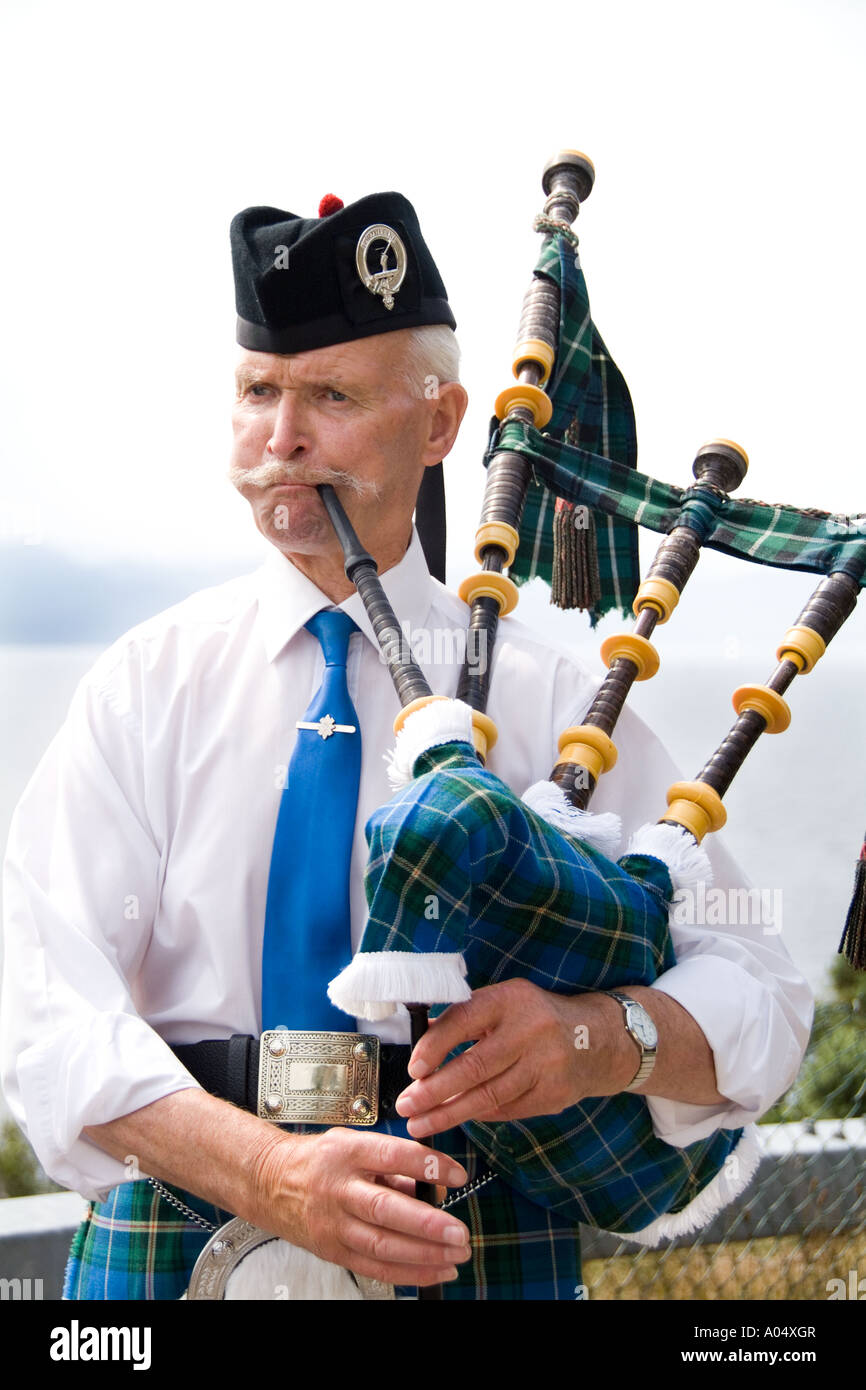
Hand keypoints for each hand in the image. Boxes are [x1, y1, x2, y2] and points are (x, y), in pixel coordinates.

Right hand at [252, 1127, 470, 1287]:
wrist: (271, 1182)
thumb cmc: (320, 1160)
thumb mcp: (356, 1144)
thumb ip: (396, 1165)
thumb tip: (436, 1186)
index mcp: (349, 1152)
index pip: (392, 1156)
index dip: (428, 1165)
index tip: (458, 1174)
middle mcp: (339, 1189)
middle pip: (385, 1209)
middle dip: (427, 1224)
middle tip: (459, 1232)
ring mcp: (334, 1223)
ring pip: (381, 1244)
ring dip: (423, 1254)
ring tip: (455, 1255)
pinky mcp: (332, 1250)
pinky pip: (374, 1267)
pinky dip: (408, 1272)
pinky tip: (434, 1270)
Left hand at [394, 978, 631, 1136]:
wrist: (597, 1038)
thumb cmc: (536, 1018)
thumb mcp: (504, 1003)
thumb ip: (464, 1018)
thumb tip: (420, 1038)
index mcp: (510, 999)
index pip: (464, 1020)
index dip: (435, 1046)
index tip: (413, 1069)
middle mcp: (530, 1030)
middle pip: (475, 1066)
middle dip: (434, 1090)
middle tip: (406, 1105)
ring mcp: (546, 1064)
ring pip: (489, 1095)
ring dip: (449, 1113)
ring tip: (421, 1123)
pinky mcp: (554, 1094)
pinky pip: (507, 1110)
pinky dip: (479, 1115)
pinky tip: (458, 1118)